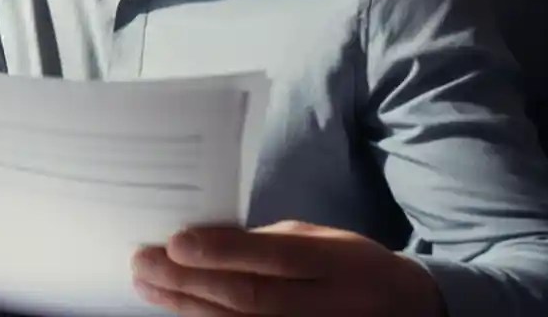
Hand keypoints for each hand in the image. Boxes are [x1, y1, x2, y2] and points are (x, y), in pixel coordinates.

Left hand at [131, 220, 444, 315]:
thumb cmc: (349, 265)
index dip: (221, 253)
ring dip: (187, 307)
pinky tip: (178, 310)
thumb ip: (269, 242)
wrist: (404, 311)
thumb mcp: (320, 239)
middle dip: (189, 281)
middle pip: (248, 298)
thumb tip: (205, 239)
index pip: (272, 259)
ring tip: (148, 287)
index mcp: (333, 263)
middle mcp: (324, 305)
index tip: (174, 242)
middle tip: (143, 264)